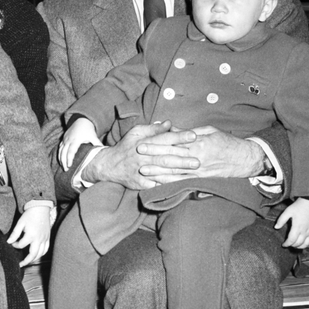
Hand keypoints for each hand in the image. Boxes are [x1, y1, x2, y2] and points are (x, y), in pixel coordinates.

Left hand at [7, 205, 51, 266]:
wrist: (41, 208)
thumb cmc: (30, 215)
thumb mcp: (20, 223)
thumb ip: (15, 233)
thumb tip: (9, 242)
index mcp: (31, 235)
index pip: (21, 245)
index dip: (15, 245)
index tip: (12, 243)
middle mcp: (39, 239)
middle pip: (33, 254)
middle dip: (26, 261)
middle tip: (20, 264)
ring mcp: (44, 239)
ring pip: (40, 254)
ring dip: (34, 259)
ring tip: (28, 261)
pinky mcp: (48, 237)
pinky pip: (46, 249)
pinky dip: (41, 254)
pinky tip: (37, 255)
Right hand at [59, 117, 100, 170]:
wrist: (81, 120)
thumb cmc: (87, 129)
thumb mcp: (93, 136)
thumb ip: (97, 143)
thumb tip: (104, 150)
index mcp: (76, 140)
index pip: (71, 151)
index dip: (69, 159)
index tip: (69, 166)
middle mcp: (69, 140)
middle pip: (63, 152)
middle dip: (63, 161)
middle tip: (65, 170)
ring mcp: (65, 139)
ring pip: (60, 150)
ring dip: (60, 159)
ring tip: (63, 167)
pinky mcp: (63, 139)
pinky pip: (60, 148)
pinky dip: (59, 154)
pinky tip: (61, 161)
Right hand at [82, 121, 200, 189]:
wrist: (110, 166)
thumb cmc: (126, 146)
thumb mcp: (136, 132)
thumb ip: (154, 129)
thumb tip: (169, 123)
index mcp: (143, 142)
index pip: (164, 138)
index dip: (179, 137)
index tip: (194, 135)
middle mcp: (143, 157)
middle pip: (166, 157)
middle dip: (183, 158)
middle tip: (199, 159)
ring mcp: (142, 171)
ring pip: (163, 171)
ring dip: (179, 171)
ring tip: (194, 171)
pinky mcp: (141, 184)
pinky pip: (157, 185)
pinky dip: (169, 185)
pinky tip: (181, 184)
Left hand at [139, 125, 265, 181]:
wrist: (244, 159)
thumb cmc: (226, 142)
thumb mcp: (209, 130)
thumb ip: (188, 131)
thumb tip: (170, 128)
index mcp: (198, 143)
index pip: (172, 143)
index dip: (156, 143)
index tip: (142, 142)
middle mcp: (197, 157)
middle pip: (170, 157)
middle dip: (152, 156)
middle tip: (137, 155)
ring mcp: (198, 171)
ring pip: (174, 171)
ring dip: (157, 171)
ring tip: (143, 170)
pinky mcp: (201, 180)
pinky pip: (182, 182)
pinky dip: (169, 182)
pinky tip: (158, 182)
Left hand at [274, 198, 308, 248]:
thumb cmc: (300, 206)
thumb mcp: (288, 211)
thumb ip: (281, 220)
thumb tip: (276, 227)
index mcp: (297, 227)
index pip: (291, 240)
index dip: (286, 244)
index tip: (283, 244)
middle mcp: (305, 231)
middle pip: (298, 243)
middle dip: (292, 245)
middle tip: (289, 244)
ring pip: (307, 244)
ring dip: (301, 247)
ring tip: (296, 245)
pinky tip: (306, 244)